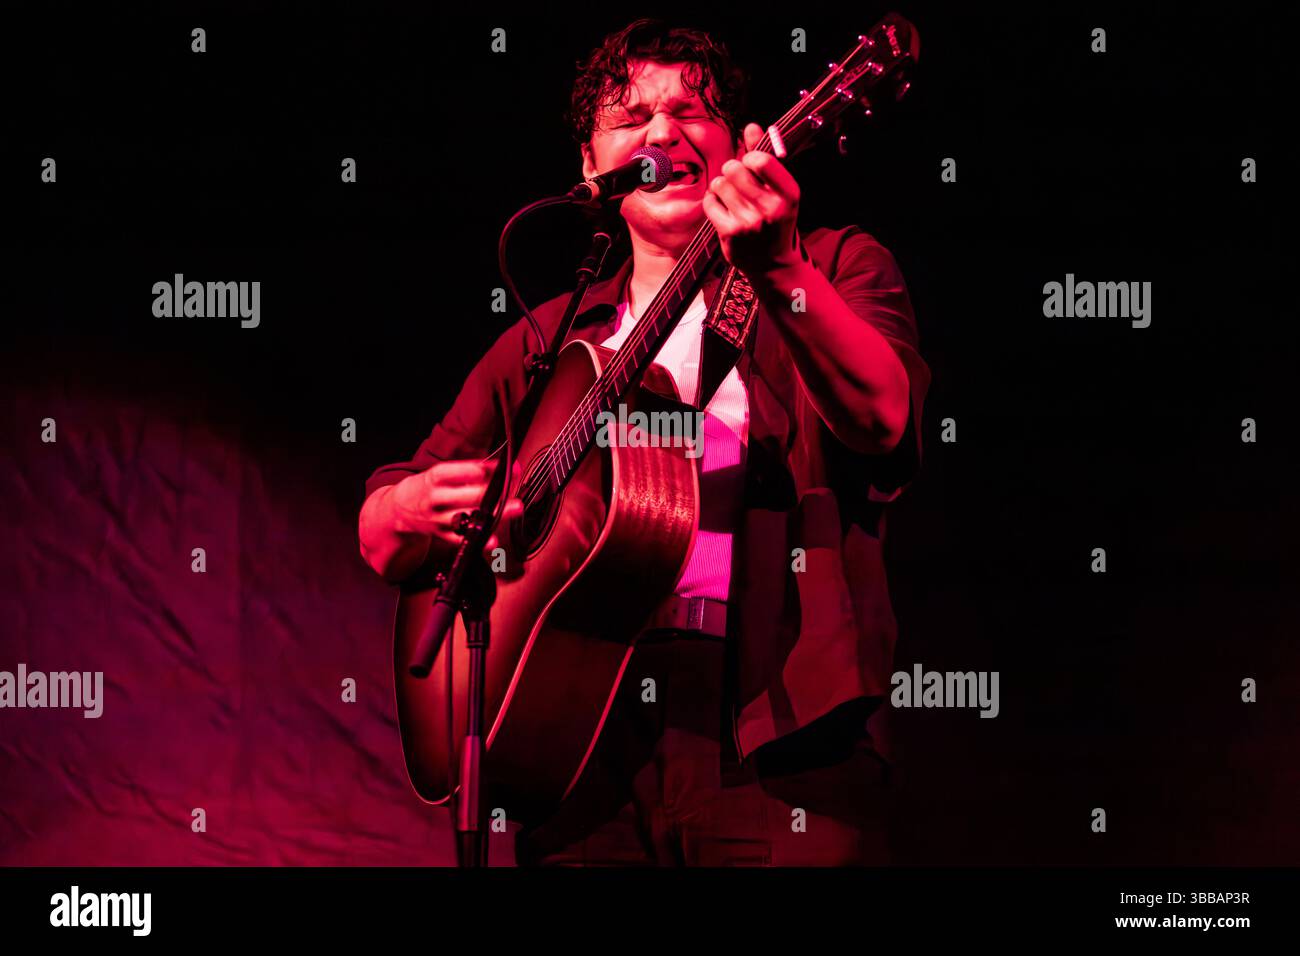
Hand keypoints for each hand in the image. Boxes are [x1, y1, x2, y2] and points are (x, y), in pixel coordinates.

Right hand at [390, 459, 522, 558]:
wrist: (398, 508)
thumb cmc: (427, 486)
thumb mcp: (442, 472)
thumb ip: (470, 470)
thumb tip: (501, 466)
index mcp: (436, 477)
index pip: (462, 471)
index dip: (485, 470)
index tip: (504, 468)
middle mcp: (436, 497)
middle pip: (469, 495)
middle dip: (493, 492)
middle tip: (512, 488)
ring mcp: (438, 517)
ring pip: (469, 516)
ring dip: (493, 513)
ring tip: (513, 509)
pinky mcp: (441, 533)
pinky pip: (460, 538)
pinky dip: (477, 540)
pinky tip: (492, 540)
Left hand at [703, 122, 802, 277]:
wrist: (773, 265)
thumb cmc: (775, 221)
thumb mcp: (779, 190)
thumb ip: (765, 157)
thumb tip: (751, 126)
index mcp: (789, 194)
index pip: (761, 160)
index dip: (750, 158)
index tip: (752, 166)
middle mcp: (771, 208)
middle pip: (734, 168)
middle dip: (732, 170)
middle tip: (738, 182)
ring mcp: (750, 223)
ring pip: (719, 183)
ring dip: (721, 187)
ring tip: (731, 198)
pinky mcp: (730, 234)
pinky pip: (710, 202)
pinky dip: (712, 203)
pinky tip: (723, 211)